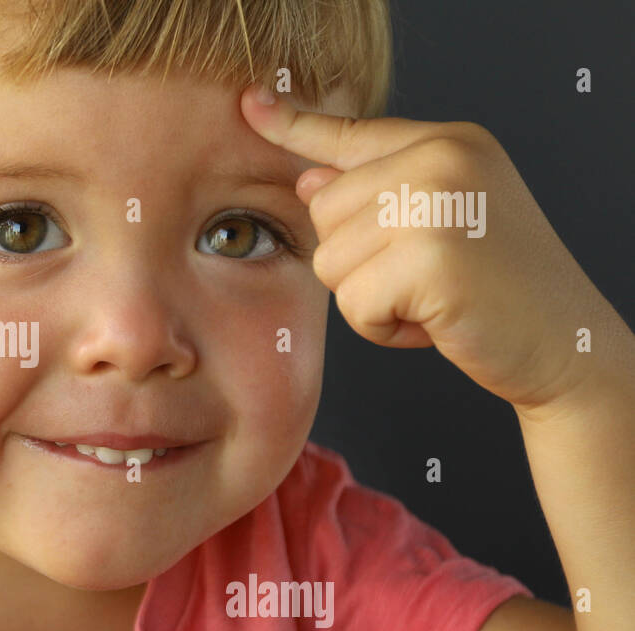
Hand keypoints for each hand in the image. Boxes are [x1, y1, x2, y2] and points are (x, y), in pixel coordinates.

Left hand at [239, 84, 612, 413]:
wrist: (565, 342)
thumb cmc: (502, 287)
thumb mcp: (442, 221)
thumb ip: (378, 193)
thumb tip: (309, 179)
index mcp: (447, 141)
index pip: (350, 132)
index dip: (293, 123)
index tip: (250, 103)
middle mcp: (440, 159)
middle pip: (323, 212)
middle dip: (360, 262)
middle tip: (426, 278)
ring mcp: (435, 203)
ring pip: (330, 261)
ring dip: (371, 299)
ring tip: (432, 298)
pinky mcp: (428, 258)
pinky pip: (354, 303)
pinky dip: (384, 328)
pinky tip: (434, 321)